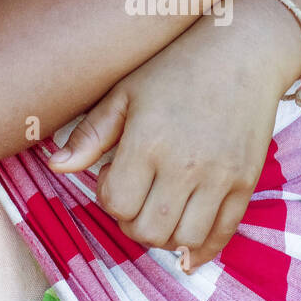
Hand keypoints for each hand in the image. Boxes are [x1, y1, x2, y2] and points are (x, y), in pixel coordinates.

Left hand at [46, 7, 284, 269]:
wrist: (240, 52)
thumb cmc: (174, 67)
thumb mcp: (125, 91)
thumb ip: (91, 134)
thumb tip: (54, 165)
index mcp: (148, 141)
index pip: (115, 203)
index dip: (106, 195)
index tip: (112, 174)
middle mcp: (185, 165)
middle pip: (147, 230)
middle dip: (131, 220)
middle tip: (134, 194)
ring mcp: (219, 177)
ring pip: (183, 240)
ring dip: (163, 234)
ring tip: (159, 206)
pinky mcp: (245, 184)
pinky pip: (221, 237)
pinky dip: (200, 248)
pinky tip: (185, 238)